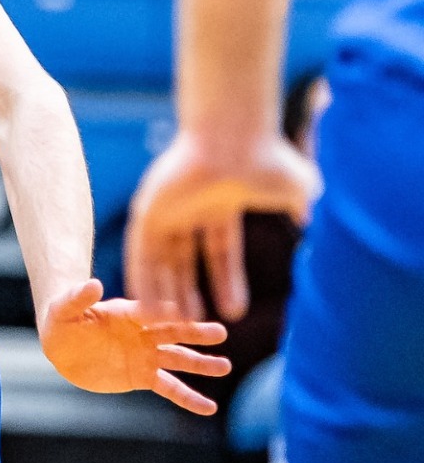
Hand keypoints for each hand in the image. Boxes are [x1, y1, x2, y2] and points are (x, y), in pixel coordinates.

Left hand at [38, 278, 230, 415]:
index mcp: (127, 312)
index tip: (187, 310)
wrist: (63, 347)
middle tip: (220, 332)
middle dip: (194, 333)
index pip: (150, 310)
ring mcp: (146, 355)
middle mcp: (143, 332)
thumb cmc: (62, 321)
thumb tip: (93, 282)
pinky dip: (189, 398)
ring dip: (201, 364)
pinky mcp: (143, 376)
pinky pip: (170, 388)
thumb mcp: (63, 310)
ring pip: (178, 360)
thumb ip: (78, 298)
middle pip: (173, 332)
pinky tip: (210, 408)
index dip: (166, 311)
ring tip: (224, 366)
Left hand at [127, 129, 316, 320]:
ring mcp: (167, 207)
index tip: (231, 313)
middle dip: (190, 292)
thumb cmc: (267, 160)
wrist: (235, 139)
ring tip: (174, 323)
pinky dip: (142, 276)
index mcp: (221, 204)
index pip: (220, 252)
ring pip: (161, 258)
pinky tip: (147, 303)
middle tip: (197, 323)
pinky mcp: (147, 208)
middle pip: (185, 259)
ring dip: (165, 290)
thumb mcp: (297, 191)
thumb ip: (306, 212)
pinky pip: (140, 250)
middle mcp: (190, 207)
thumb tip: (322, 227)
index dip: (226, 282)